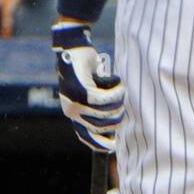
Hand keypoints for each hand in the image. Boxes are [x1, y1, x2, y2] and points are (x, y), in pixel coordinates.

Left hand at [52, 21, 122, 152]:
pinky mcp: (81, 90)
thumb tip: (115, 122)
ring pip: (105, 113)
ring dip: (118, 101)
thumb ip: (97, 107)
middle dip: (117, 117)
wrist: (73, 48)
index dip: (101, 144)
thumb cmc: (86, 69)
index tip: (115, 145)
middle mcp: (72, 111)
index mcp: (73, 113)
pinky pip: (105, 99)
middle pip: (102, 126)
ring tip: (120, 89)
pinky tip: (119, 82)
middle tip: (122, 104)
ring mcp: (75, 101)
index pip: (86, 137)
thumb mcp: (91, 91)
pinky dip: (116, 91)